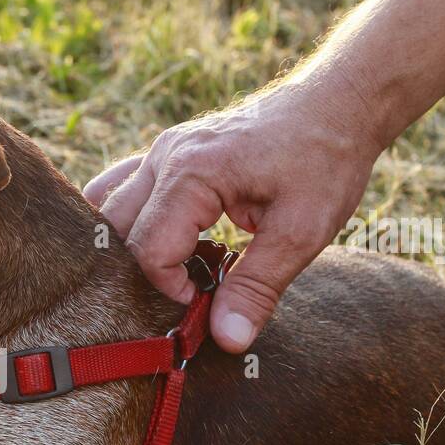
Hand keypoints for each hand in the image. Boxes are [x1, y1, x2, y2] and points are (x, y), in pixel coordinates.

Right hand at [84, 87, 379, 352]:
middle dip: (138, 273)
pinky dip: (126, 220)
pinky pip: (120, 187)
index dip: (170, 289)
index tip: (204, 300)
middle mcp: (164, 157)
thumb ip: (257, 287)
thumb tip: (226, 341)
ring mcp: (161, 150)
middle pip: (115, 230)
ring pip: (108, 207)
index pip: (147, 251)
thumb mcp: (301, 232)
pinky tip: (154, 242)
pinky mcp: (167, 152)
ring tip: (163, 272)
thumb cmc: (325, 160)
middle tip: (179, 292)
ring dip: (125, 247)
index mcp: (191, 174)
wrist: (337, 103)